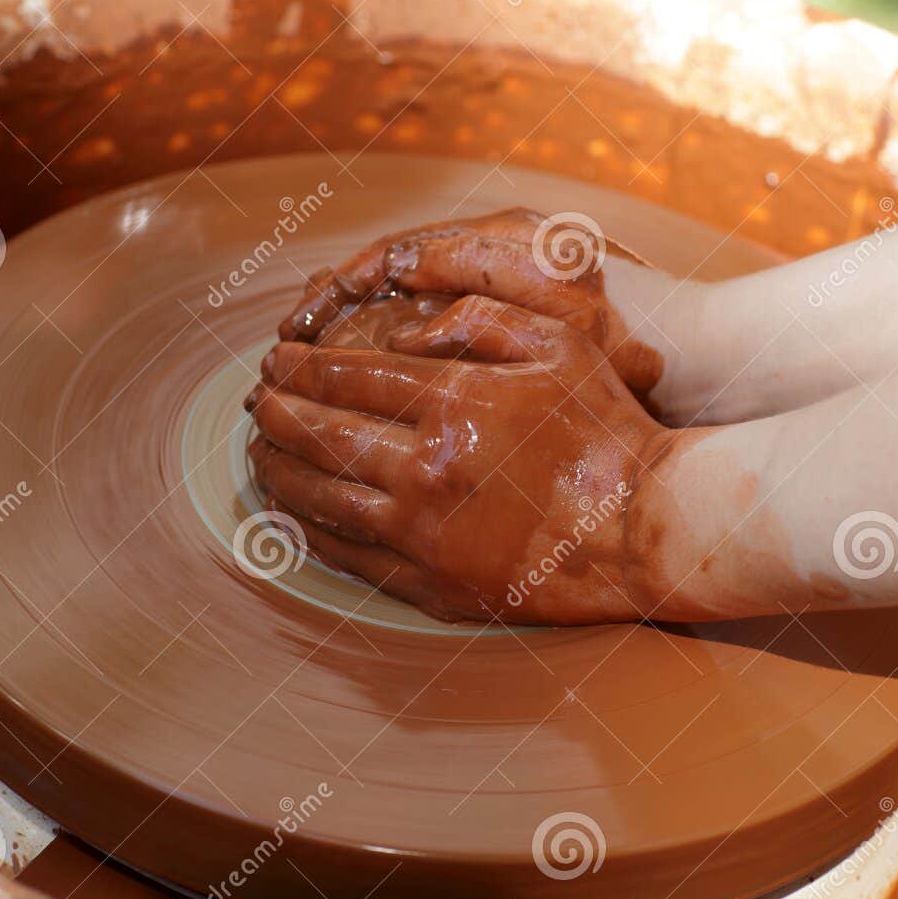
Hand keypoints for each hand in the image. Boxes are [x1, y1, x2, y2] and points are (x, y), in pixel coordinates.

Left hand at [249, 296, 670, 624]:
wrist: (642, 526)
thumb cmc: (604, 427)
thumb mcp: (558, 341)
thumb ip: (481, 315)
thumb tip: (404, 327)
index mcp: (455, 402)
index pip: (348, 378)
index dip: (302, 367)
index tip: (276, 359)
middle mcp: (428, 468)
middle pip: (322, 434)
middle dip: (276, 411)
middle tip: (255, 397)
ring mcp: (424, 533)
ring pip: (321, 497)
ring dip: (277, 468)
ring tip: (256, 448)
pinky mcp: (431, 582)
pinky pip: (347, 554)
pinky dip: (305, 528)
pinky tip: (288, 511)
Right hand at [279, 207, 669, 398]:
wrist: (701, 361)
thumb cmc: (633, 334)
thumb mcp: (551, 305)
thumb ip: (477, 286)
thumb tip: (398, 303)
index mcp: (498, 242)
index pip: (393, 256)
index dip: (336, 292)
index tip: (296, 331)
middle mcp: (493, 259)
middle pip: (387, 279)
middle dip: (329, 317)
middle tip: (282, 361)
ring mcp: (500, 296)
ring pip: (401, 311)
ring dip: (350, 341)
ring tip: (306, 380)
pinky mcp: (512, 332)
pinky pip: (431, 340)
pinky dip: (391, 363)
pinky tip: (366, 399)